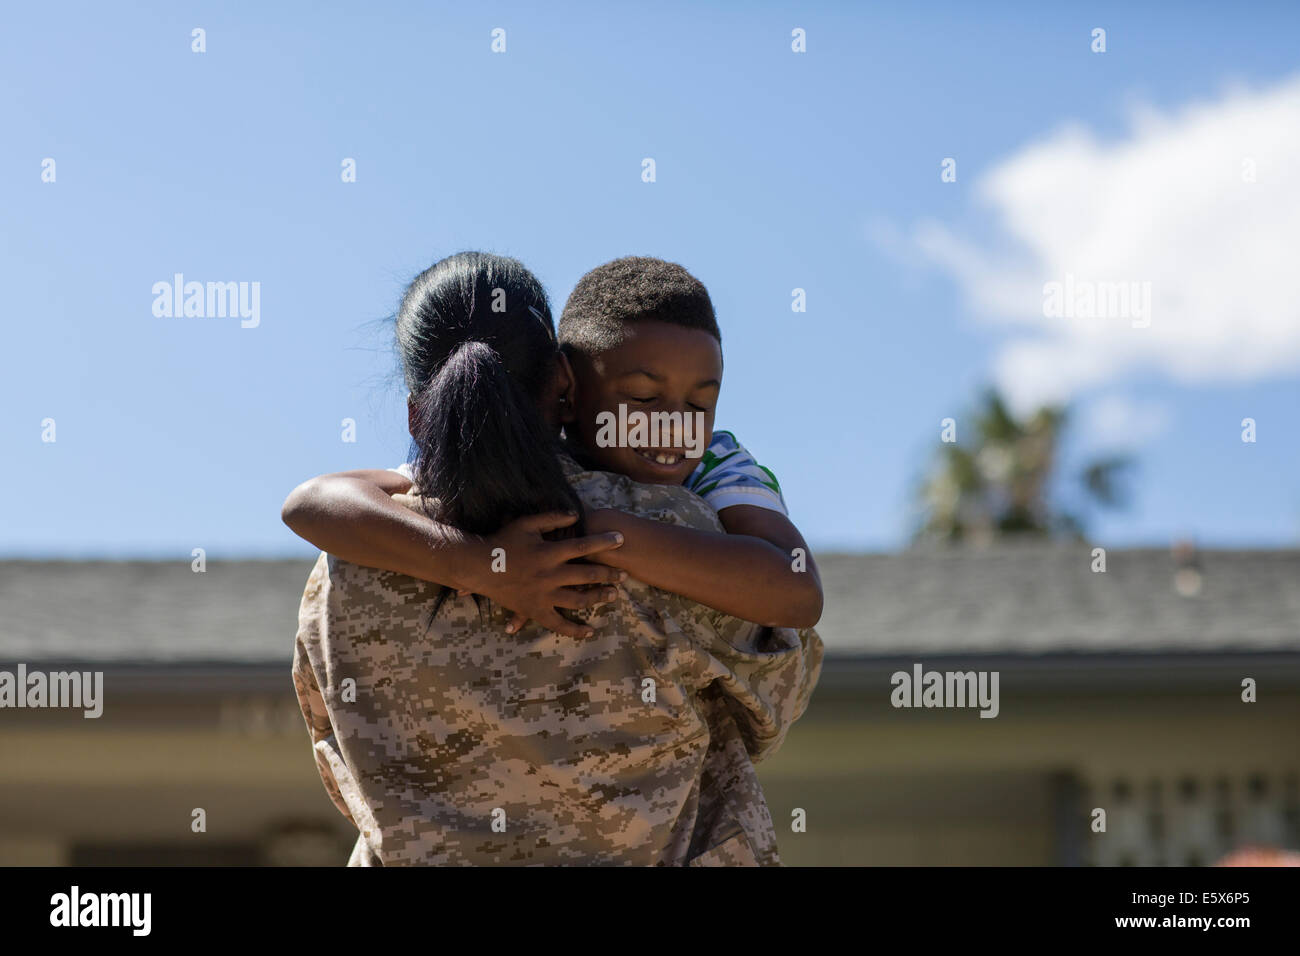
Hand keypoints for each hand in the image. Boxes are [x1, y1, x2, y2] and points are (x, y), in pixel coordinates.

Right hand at [458, 512, 625, 638]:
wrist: (476, 567)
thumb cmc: (501, 542)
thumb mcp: (525, 524)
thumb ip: (551, 518)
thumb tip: (575, 515)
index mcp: (549, 552)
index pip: (584, 546)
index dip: (604, 542)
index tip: (622, 539)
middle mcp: (550, 575)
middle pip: (588, 575)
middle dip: (609, 574)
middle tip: (624, 574)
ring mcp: (543, 595)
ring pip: (579, 600)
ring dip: (599, 598)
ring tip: (614, 595)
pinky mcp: (535, 611)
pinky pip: (558, 624)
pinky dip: (575, 629)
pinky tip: (590, 630)